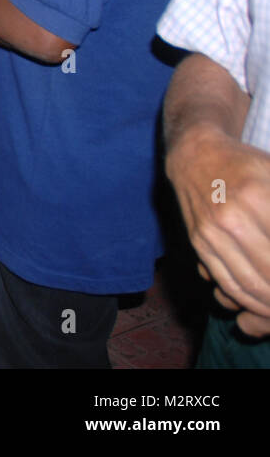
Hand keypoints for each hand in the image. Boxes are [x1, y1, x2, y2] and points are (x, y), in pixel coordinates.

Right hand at [166, 126, 269, 336]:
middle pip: (269, 271)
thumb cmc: (244, 164)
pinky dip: (246, 299)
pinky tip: (262, 302)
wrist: (194, 155)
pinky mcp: (198, 242)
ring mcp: (210, 233)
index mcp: (256, 197)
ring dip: (268, 301)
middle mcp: (230, 218)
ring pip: (247, 283)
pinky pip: (224, 280)